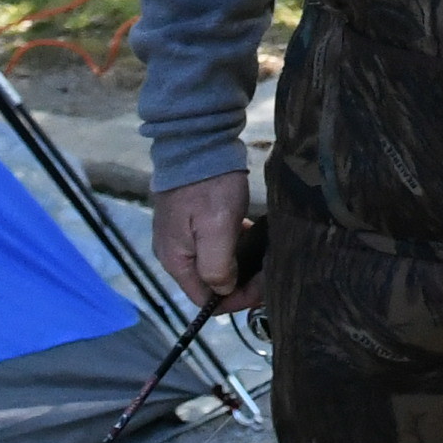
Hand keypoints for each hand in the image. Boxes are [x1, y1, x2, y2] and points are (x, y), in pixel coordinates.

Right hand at [152, 171, 262, 312]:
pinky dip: (232, 247)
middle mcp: (174, 252)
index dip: (233, 300)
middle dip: (239, 285)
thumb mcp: (216, 229)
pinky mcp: (191, 219)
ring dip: (238, 266)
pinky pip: (213, 244)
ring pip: (213, 263)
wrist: (197, 141)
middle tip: (268, 275)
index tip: (261, 291)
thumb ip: (217, 267)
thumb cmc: (209, 187)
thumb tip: (222, 290)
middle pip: (208, 282)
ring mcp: (182, 234)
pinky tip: (250, 238)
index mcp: (175, 260)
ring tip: (264, 259)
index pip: (203, 298)